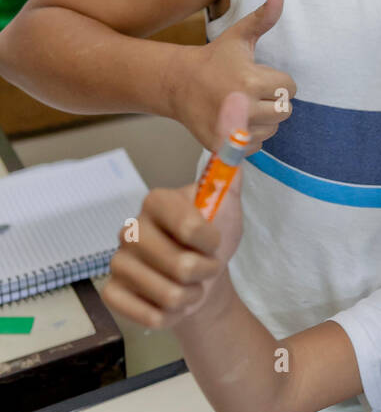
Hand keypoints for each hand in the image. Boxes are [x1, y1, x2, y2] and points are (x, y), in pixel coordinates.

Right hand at [105, 90, 247, 330]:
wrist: (202, 282)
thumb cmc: (214, 237)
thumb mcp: (229, 198)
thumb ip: (230, 151)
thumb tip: (236, 97)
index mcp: (156, 201)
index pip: (187, 224)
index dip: (209, 239)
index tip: (215, 241)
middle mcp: (130, 227)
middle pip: (181, 265)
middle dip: (206, 272)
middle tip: (205, 265)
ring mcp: (117, 261)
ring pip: (168, 294)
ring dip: (192, 296)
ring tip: (190, 283)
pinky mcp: (113, 293)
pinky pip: (147, 313)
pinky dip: (170, 315)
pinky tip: (169, 301)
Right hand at [166, 0, 295, 152]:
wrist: (178, 84)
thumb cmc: (214, 59)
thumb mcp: (239, 36)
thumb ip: (263, 17)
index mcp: (250, 80)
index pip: (290, 87)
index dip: (277, 80)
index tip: (259, 74)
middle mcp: (242, 106)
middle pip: (284, 111)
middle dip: (273, 100)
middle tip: (253, 91)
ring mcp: (231, 128)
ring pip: (272, 129)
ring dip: (263, 119)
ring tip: (244, 104)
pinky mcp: (223, 144)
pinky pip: (255, 146)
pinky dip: (250, 136)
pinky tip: (236, 120)